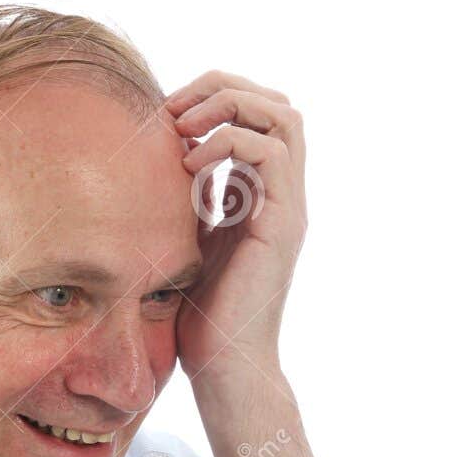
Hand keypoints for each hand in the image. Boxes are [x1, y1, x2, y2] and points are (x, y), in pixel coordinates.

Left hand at [164, 70, 306, 383]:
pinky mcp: (282, 224)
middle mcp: (284, 196)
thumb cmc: (201, 314)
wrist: (224, 366)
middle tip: (175, 110)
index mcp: (263, 196)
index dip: (217, 99)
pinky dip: (227, 145)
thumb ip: (193, 198)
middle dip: (224, 90)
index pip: (261, 116)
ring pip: (285, 117)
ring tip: (184, 129)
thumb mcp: (190, 239)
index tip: (168, 115)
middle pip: (279, 104)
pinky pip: (270, 155)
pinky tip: (190, 168)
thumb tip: (170, 154)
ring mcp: (288, 208)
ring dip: (229, 108)